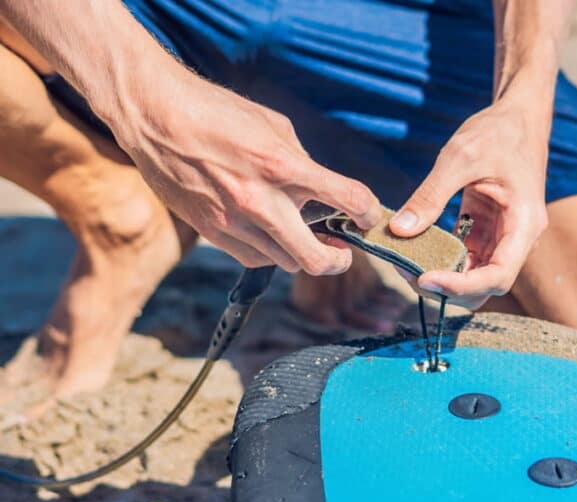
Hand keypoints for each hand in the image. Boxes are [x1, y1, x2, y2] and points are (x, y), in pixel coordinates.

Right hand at [109, 67, 381, 273]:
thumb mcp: (273, 126)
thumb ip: (301, 162)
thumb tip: (322, 189)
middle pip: (317, 259)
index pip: (347, 199)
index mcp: (282, 165)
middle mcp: (259, 201)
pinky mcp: (211, 232)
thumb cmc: (217, 113)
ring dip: (302, 253)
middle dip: (340, 260)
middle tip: (344, 251)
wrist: (155, 116)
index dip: (368, 212)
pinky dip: (271, 251)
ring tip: (306, 237)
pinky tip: (271, 234)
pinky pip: (254, 258)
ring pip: (286, 263)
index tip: (368, 215)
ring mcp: (233, 221)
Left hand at [390, 92, 550, 308]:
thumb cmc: (497, 131)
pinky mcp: (488, 230)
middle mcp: (518, 237)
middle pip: (486, 285)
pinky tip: (416, 249)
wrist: (517, 115)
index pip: (498, 275)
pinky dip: (443, 259)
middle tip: (408, 274)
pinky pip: (467, 256)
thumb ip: (431, 195)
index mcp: (523, 223)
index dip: (461, 286)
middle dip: (448, 288)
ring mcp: (504, 236)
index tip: (424, 279)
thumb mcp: (460, 156)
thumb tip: (400, 230)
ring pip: (475, 275)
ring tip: (407, 263)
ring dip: (443, 276)